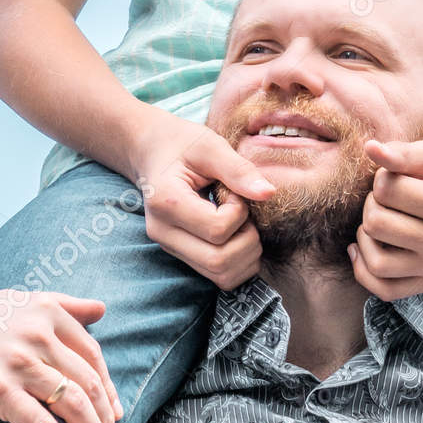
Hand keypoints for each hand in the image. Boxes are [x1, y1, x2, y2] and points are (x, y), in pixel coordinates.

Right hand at [0, 290, 122, 422]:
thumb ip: (60, 305)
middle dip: (105, 414)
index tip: (115, 409)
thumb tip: (102, 309)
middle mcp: (35, 331)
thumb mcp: (11, 305)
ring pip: (73, 402)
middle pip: (87, 380)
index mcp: (43, 309)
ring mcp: (17, 360)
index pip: (92, 353)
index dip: (108, 385)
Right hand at [130, 109, 276, 288]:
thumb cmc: (182, 144)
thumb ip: (238, 169)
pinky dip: (241, 262)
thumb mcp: (210, 145)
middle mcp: (163, 233)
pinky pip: (220, 277)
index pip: (216, 229)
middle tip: (243, 211)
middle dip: (248, 239)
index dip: (239, 212)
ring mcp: (171, 247)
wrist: (153, 151)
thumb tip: (269, 193)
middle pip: (219, 262)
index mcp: (165, 202)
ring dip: (247, 253)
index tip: (235, 191)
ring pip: (222, 276)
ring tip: (241, 223)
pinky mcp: (182, 255)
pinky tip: (237, 235)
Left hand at [346, 141, 422, 299]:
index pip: (386, 190)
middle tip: (389, 196)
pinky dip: (365, 271)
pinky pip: (384, 290)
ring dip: (365, 236)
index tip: (399, 175)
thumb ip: (403, 152)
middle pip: (376, 224)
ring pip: (375, 262)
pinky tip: (365, 246)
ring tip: (380, 219)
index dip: (383, 176)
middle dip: (372, 203)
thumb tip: (369, 149)